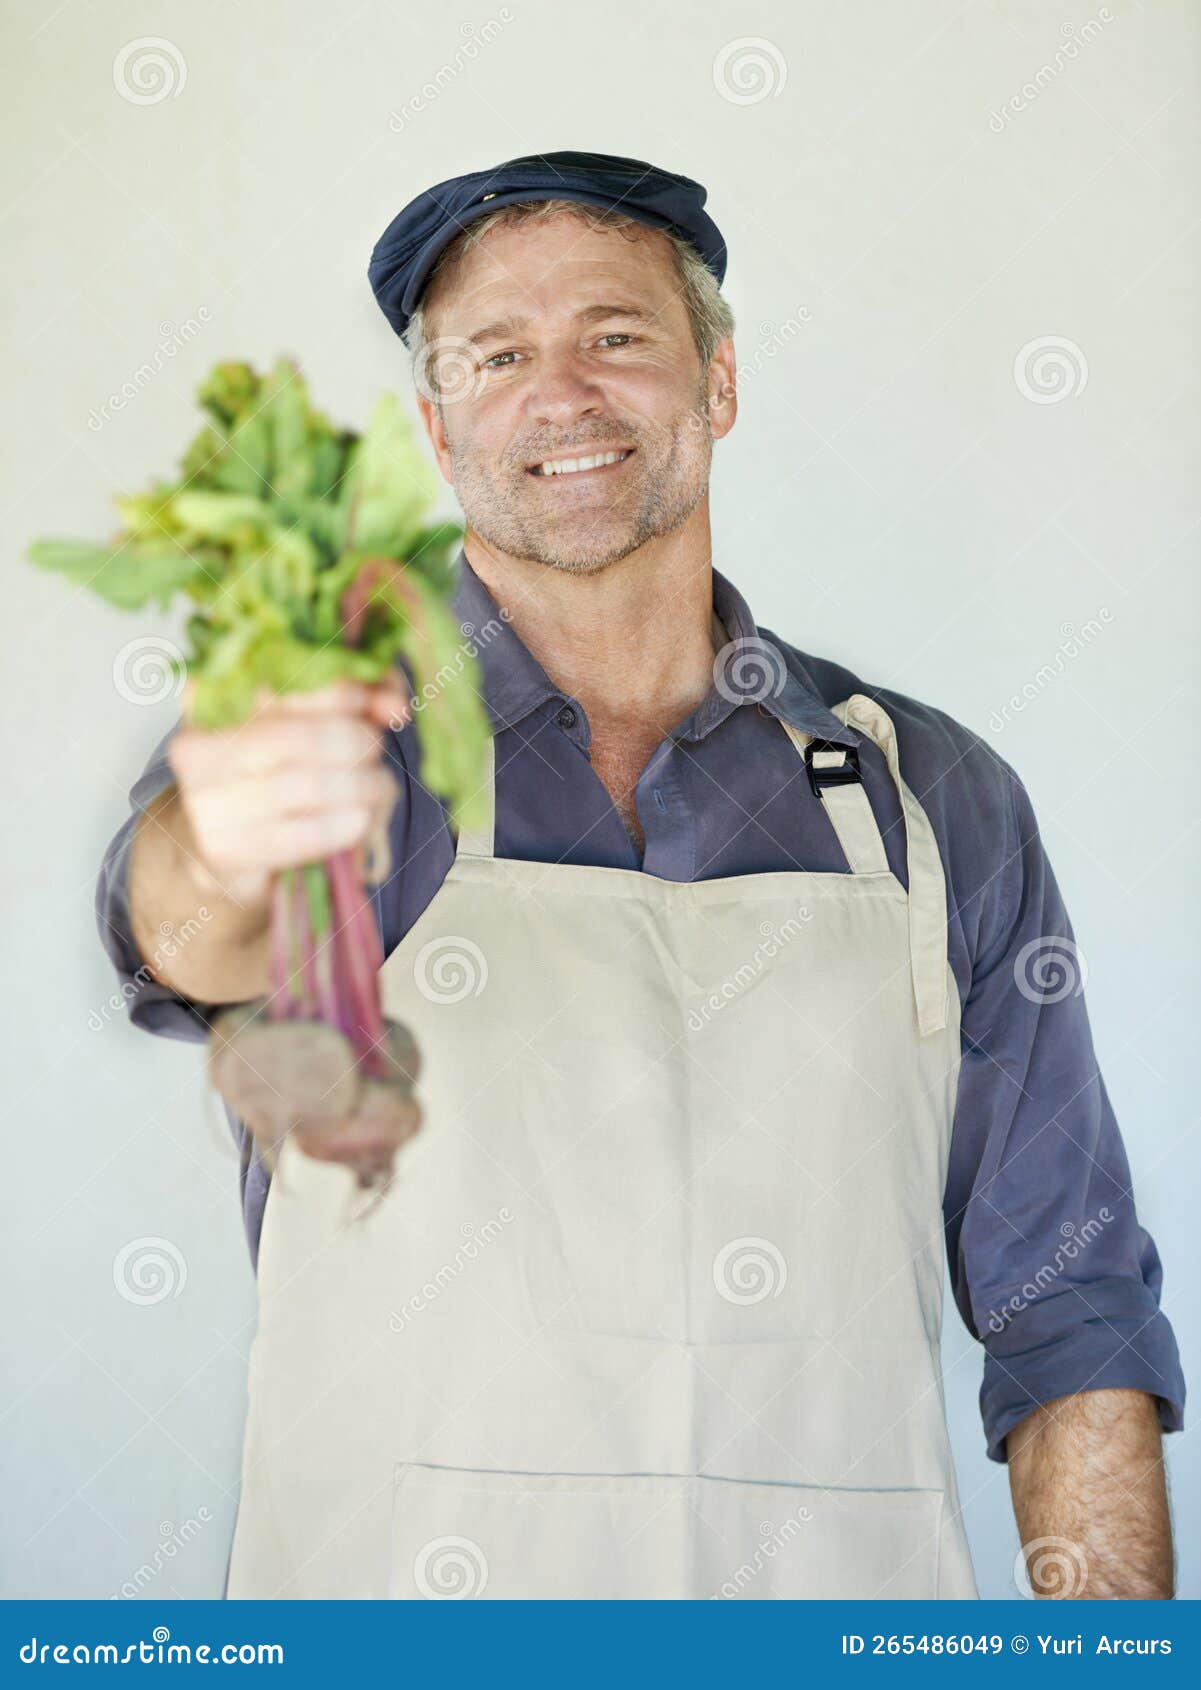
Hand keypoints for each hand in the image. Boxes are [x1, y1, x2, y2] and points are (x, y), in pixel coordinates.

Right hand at [167, 676, 410, 908]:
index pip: (285, 681)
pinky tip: (360, 820)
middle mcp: (195, 745)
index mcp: (209, 698)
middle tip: (376, 752)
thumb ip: (355, 701)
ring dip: (361, 786)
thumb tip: (393, 704)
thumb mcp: (310, 721)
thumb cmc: (269, 774)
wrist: (222, 848)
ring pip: (307, 786)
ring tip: (379, 787)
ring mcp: (203, 800)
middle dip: (357, 742)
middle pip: (302, 736)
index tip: (380, 705)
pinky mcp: (223, 849)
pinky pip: (301, 834)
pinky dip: (343, 826)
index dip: (344, 691)